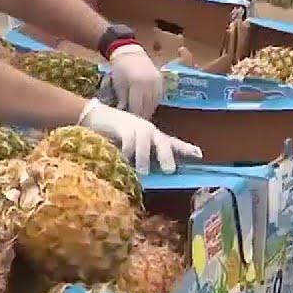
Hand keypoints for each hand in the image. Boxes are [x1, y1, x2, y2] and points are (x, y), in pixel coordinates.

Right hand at [78, 99, 200, 173]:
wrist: (92, 116)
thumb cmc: (111, 135)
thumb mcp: (128, 148)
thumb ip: (138, 159)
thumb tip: (147, 176)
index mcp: (151, 136)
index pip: (171, 142)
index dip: (185, 149)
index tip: (199, 155)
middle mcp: (148, 130)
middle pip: (163, 141)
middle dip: (167, 156)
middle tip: (169, 170)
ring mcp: (136, 125)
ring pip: (146, 142)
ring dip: (144, 157)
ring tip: (141, 171)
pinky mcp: (123, 125)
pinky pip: (129, 141)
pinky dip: (127, 152)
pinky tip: (123, 159)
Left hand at [108, 44, 163, 117]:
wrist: (130, 52)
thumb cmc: (120, 69)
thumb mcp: (118, 85)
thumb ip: (123, 101)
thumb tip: (124, 115)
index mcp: (138, 85)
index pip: (137, 108)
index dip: (133, 118)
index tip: (129, 125)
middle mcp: (150, 85)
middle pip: (147, 108)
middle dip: (141, 117)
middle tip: (135, 124)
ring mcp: (157, 83)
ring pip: (154, 104)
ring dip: (147, 112)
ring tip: (140, 117)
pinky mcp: (161, 81)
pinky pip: (158, 97)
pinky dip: (152, 104)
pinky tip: (146, 107)